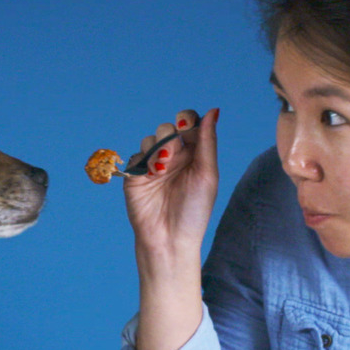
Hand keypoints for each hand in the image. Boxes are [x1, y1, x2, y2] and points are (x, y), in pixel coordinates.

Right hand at [124, 108, 219, 257]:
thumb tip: (213, 110)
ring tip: (161, 169)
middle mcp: (175, 157)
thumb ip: (207, 142)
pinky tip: (150, 177)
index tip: (187, 127)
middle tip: (172, 152)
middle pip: (168, 127)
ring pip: (150, 138)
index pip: (190, 124)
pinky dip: (143, 162)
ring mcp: (154, 165)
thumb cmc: (194, 210)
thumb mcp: (207, 174)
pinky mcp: (136, 175)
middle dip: (169, 135)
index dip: (187, 119)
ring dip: (156, 149)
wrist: (169, 238)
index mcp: (195, 154)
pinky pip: (136, 156)